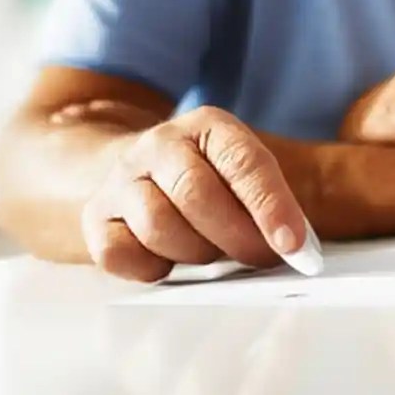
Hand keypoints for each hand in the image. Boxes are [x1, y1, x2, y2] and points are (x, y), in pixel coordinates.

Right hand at [81, 106, 313, 282]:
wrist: (137, 171)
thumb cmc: (209, 180)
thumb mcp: (243, 173)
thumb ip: (272, 203)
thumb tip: (298, 250)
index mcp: (208, 127)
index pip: (243, 162)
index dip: (270, 206)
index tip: (293, 244)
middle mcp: (160, 145)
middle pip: (197, 195)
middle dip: (237, 237)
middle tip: (261, 257)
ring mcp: (122, 180)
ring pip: (159, 227)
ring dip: (195, 253)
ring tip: (211, 250)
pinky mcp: (96, 218)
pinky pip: (120, 253)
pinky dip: (151, 267)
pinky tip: (168, 259)